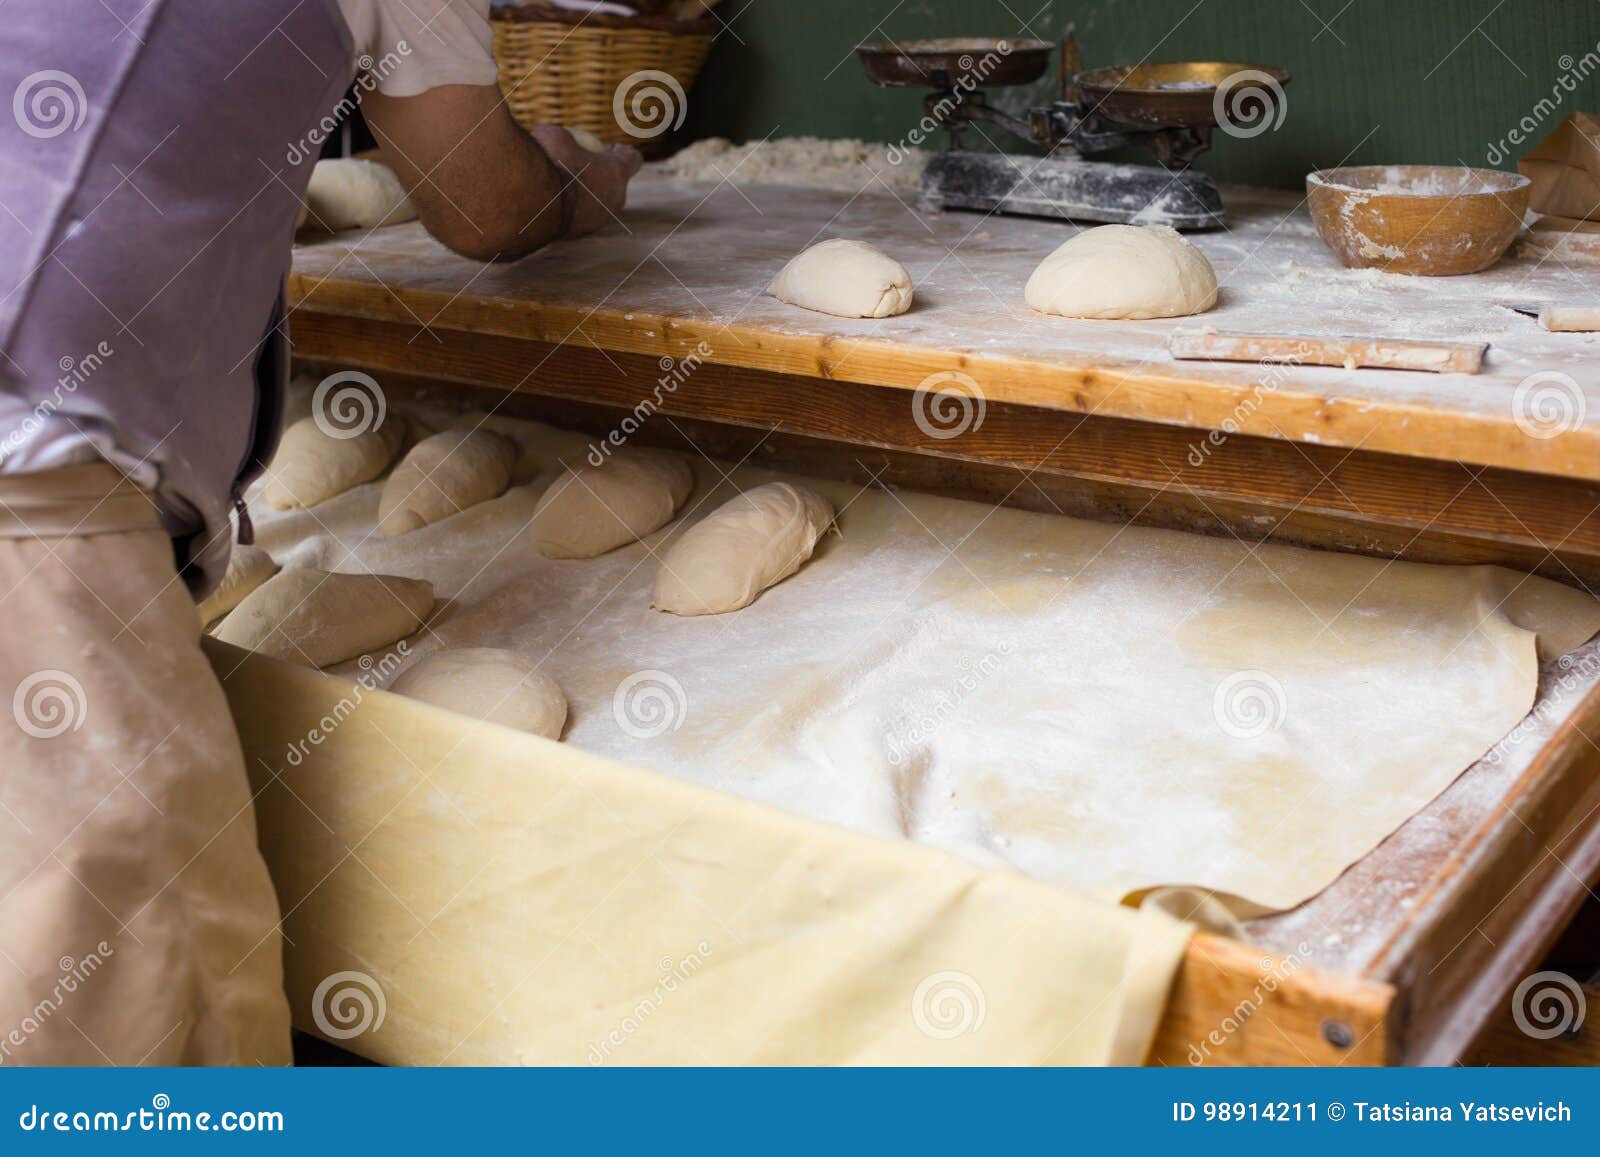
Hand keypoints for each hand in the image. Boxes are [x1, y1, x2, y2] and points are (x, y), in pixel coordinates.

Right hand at [529, 126, 643, 238]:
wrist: (534, 201)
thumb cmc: (549, 163)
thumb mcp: (554, 136)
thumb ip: (565, 137)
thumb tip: (559, 138)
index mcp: (617, 172)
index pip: (633, 159)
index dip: (622, 151)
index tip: (608, 148)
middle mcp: (615, 199)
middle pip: (617, 184)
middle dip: (604, 175)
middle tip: (583, 166)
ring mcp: (600, 220)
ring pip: (598, 203)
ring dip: (586, 194)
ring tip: (562, 184)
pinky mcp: (581, 233)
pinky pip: (579, 216)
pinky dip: (570, 208)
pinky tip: (550, 200)